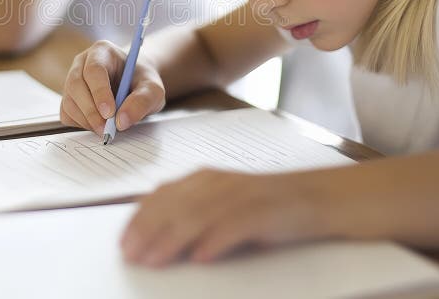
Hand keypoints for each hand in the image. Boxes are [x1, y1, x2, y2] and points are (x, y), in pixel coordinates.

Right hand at [60, 40, 165, 134]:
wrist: (135, 85)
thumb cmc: (142, 82)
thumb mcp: (153, 89)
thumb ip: (142, 102)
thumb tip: (121, 121)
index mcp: (102, 51)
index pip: (94, 70)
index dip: (99, 92)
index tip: (110, 113)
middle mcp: (82, 62)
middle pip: (76, 85)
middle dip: (91, 111)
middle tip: (107, 129)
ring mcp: (72, 80)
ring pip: (69, 101)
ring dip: (87, 120)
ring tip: (107, 128)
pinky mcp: (69, 97)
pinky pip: (67, 113)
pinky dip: (81, 124)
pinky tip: (98, 124)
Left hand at [121, 169, 320, 266]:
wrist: (315, 198)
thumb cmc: (265, 207)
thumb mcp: (223, 205)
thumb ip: (193, 214)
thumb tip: (154, 238)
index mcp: (204, 178)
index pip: (162, 195)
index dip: (139, 219)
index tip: (122, 241)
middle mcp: (219, 182)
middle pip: (174, 206)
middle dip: (148, 231)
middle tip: (131, 255)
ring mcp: (241, 194)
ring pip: (198, 215)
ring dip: (172, 240)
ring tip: (154, 260)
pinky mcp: (264, 210)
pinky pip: (235, 225)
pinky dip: (216, 241)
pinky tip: (201, 257)